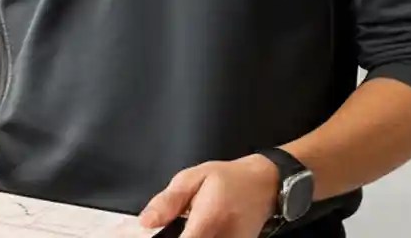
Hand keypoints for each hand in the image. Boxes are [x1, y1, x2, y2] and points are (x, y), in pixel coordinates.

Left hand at [139, 155, 280, 237]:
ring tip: (187, 227)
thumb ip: (168, 202)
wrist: (265, 184)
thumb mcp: (191, 178)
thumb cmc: (227, 178)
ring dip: (190, 237)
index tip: (157, 234)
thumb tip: (145, 222)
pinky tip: (199, 230)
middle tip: (170, 228)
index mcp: (208, 220)